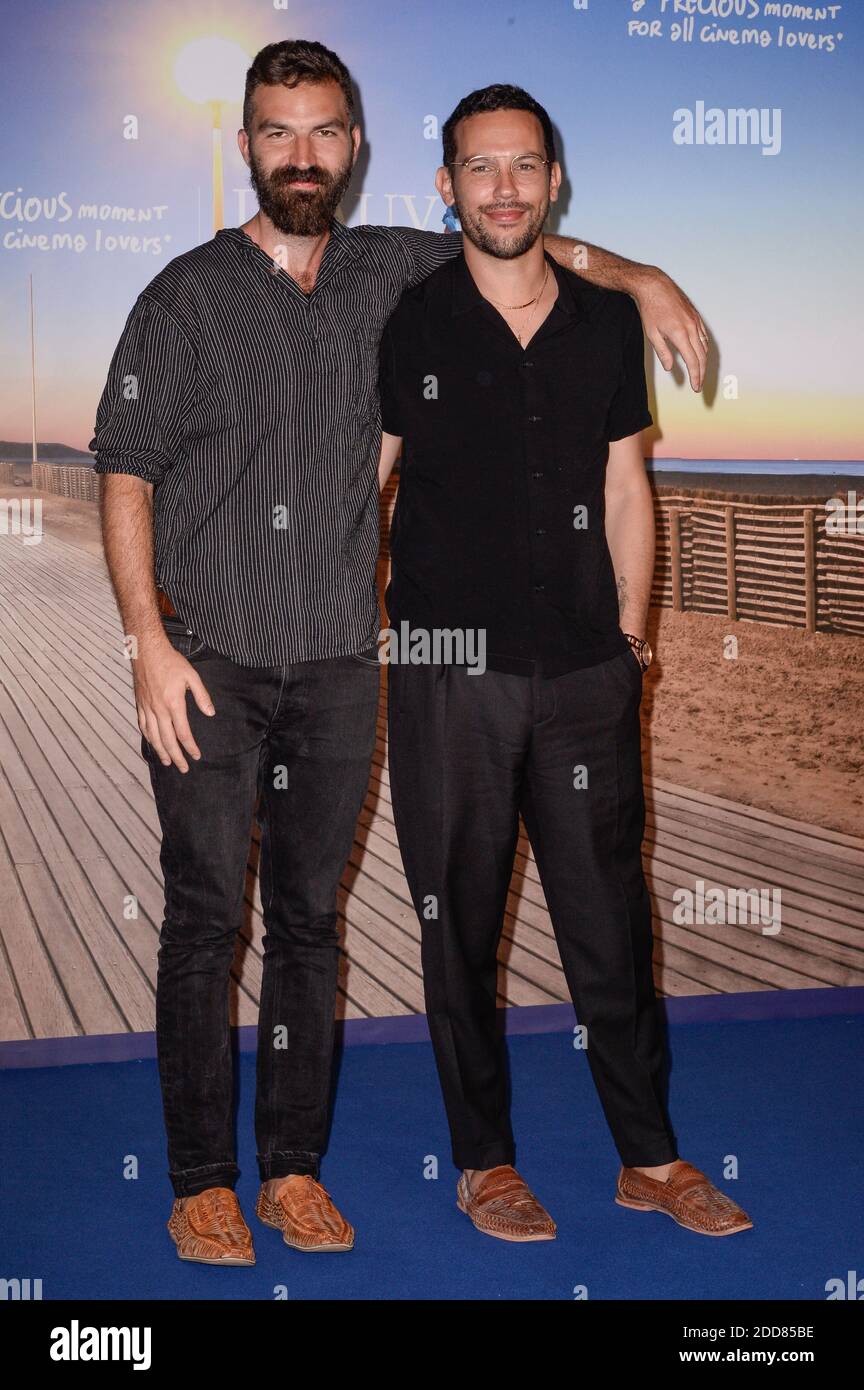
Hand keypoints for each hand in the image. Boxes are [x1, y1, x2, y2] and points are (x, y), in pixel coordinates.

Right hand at [134, 637, 214, 771]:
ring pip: (153, 736)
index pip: (183, 733)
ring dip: (161, 751)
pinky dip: (148, 738)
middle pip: (167, 740)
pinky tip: (152, 743)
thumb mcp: (191, 676)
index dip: (190, 747)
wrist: (146, 651)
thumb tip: (210, 713)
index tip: (196, 756)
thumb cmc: (170, 661)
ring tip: (167, 762)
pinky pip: (143, 726)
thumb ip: (202, 696)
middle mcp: (159, 710)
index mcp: (173, 704)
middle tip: (183, 768)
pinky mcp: (140, 704)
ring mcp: (147, 708)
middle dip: (176, 757)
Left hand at [631, 265, 707, 391]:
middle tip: (698, 385)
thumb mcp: (652, 334)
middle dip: (701, 373)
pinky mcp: (695, 316)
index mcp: (681, 335)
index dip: (695, 377)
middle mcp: (692, 328)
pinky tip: (700, 353)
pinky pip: (703, 336)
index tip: (695, 387)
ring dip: (703, 361)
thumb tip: (670, 368)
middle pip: (702, 357)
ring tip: (699, 372)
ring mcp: (695, 321)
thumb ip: (663, 353)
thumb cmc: (651, 309)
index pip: (693, 362)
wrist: (655, 286)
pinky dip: (704, 348)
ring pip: (705, 346)